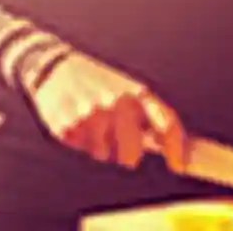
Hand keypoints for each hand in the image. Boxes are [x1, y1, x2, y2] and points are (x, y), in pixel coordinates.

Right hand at [29, 52, 186, 171]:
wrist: (53, 65)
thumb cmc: (97, 82)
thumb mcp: (124, 88)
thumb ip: (145, 114)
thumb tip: (169, 146)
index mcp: (135, 93)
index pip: (166, 123)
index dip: (176, 148)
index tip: (179, 166)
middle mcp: (115, 104)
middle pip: (131, 157)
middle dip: (127, 156)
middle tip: (119, 147)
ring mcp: (90, 115)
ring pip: (103, 155)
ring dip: (99, 145)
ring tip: (89, 120)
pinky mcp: (67, 125)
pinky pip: (80, 148)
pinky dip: (79, 139)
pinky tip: (74, 118)